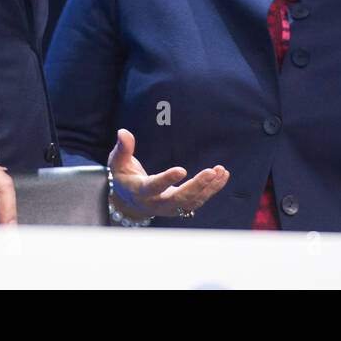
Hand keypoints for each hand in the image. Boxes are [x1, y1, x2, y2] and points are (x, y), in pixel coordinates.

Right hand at [107, 128, 228, 219]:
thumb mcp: (118, 163)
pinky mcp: (180, 207)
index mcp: (140, 191)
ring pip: (192, 201)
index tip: (182, 170)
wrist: (129, 203)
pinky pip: (198, 201)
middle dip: (196, 186)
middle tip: (210, 172)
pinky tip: (222, 175)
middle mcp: (156, 203)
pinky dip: (212, 189)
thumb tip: (123, 132)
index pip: (154, 187)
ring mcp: (170, 208)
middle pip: (178, 199)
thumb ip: (123, 148)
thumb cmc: (123, 178)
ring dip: (209, 187)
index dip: (167, 179)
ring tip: (221, 170)